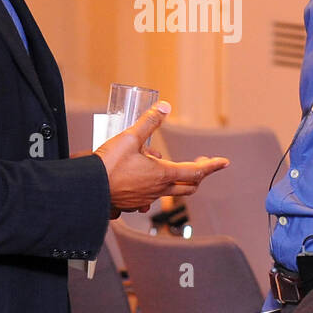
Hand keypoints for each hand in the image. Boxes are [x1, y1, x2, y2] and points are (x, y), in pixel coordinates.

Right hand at [96, 101, 228, 218]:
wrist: (88, 189)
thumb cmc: (108, 166)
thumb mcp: (129, 137)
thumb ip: (149, 122)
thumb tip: (164, 107)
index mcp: (162, 174)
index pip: (196, 171)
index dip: (212, 165)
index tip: (223, 162)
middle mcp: (158, 189)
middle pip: (189, 186)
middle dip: (198, 174)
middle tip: (201, 164)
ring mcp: (146, 199)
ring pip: (170, 191)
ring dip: (174, 179)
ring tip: (160, 163)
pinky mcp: (134, 204)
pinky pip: (151, 198)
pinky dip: (155, 187)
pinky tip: (144, 179)